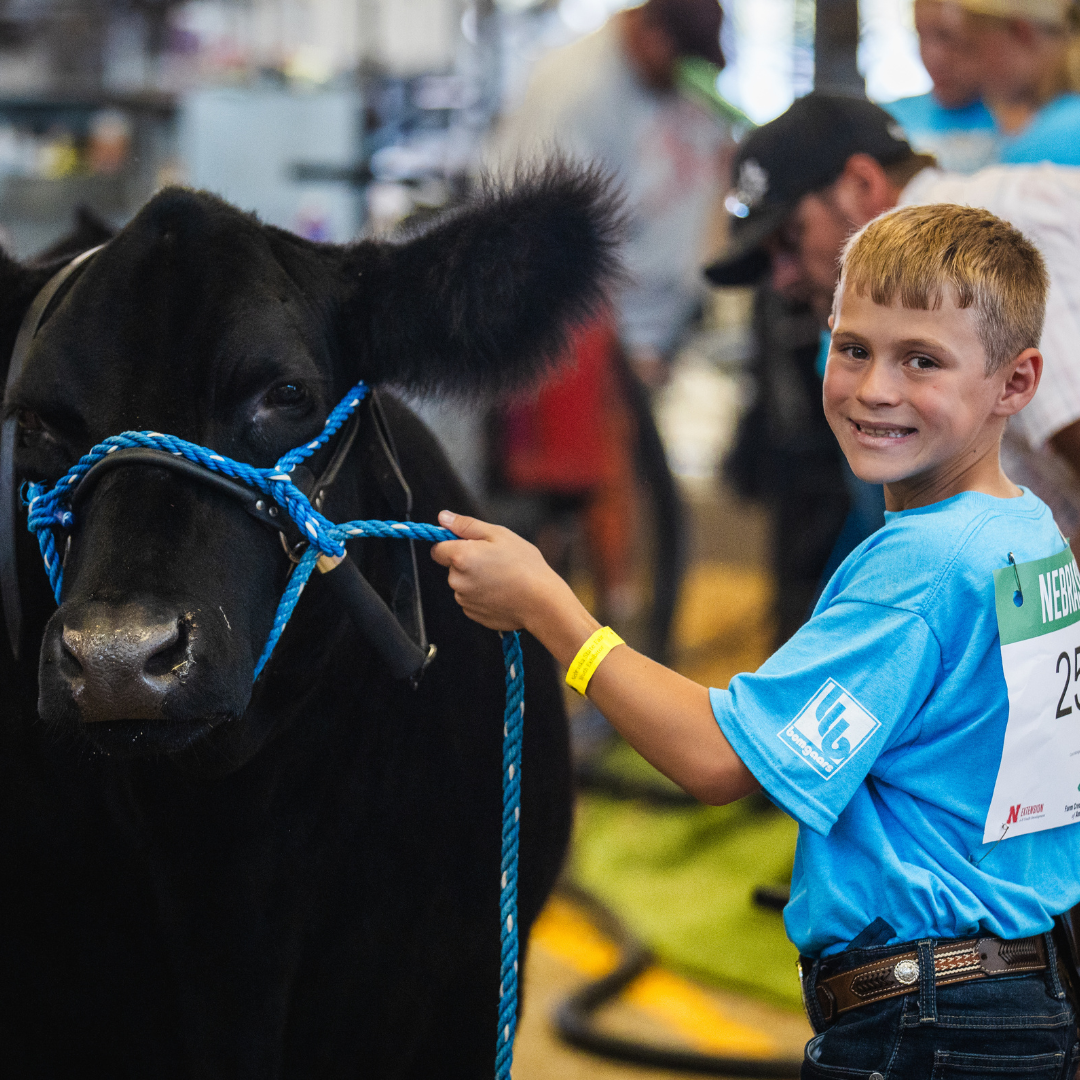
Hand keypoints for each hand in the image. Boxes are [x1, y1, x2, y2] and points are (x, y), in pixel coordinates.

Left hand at [431, 511, 575, 633]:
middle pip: (452, 567)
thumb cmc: (524, 565)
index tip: (471, 545)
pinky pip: (472, 599)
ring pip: (463, 584)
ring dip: (475, 579)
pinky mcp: (473, 614)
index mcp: (460, 557)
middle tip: (495, 560)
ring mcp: (464, 600)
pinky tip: (502, 592)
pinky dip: (483, 595)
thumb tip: (442, 517)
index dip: (452, 544)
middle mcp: (456, 580)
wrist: (541, 602)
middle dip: (468, 562)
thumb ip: (466, 525)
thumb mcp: (499, 534)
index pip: (437, 549)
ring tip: (502, 577)